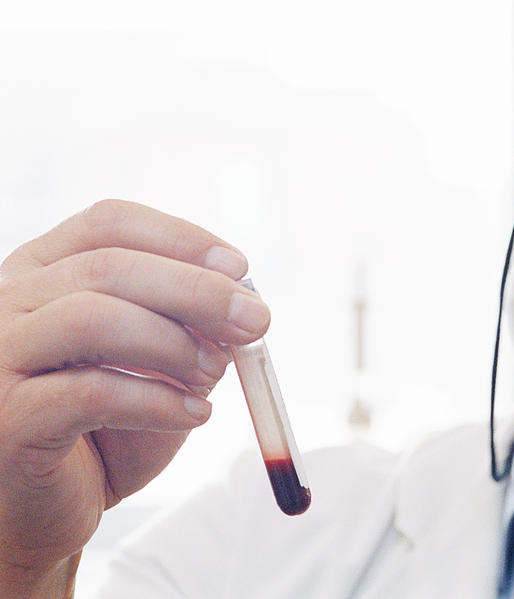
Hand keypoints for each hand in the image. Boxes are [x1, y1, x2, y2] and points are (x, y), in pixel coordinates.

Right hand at [0, 200, 269, 595]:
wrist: (47, 512)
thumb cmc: (104, 433)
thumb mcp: (158, 368)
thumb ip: (189, 329)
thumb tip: (244, 301)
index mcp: (43, 273)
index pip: (109, 223)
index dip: (182, 239)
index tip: (240, 268)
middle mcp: (7, 302)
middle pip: (108, 266)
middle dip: (198, 291)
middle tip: (256, 322)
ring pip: (92, 318)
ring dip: (174, 343)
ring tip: (215, 373)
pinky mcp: (5, 419)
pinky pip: (90, 393)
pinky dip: (159, 400)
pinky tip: (194, 414)